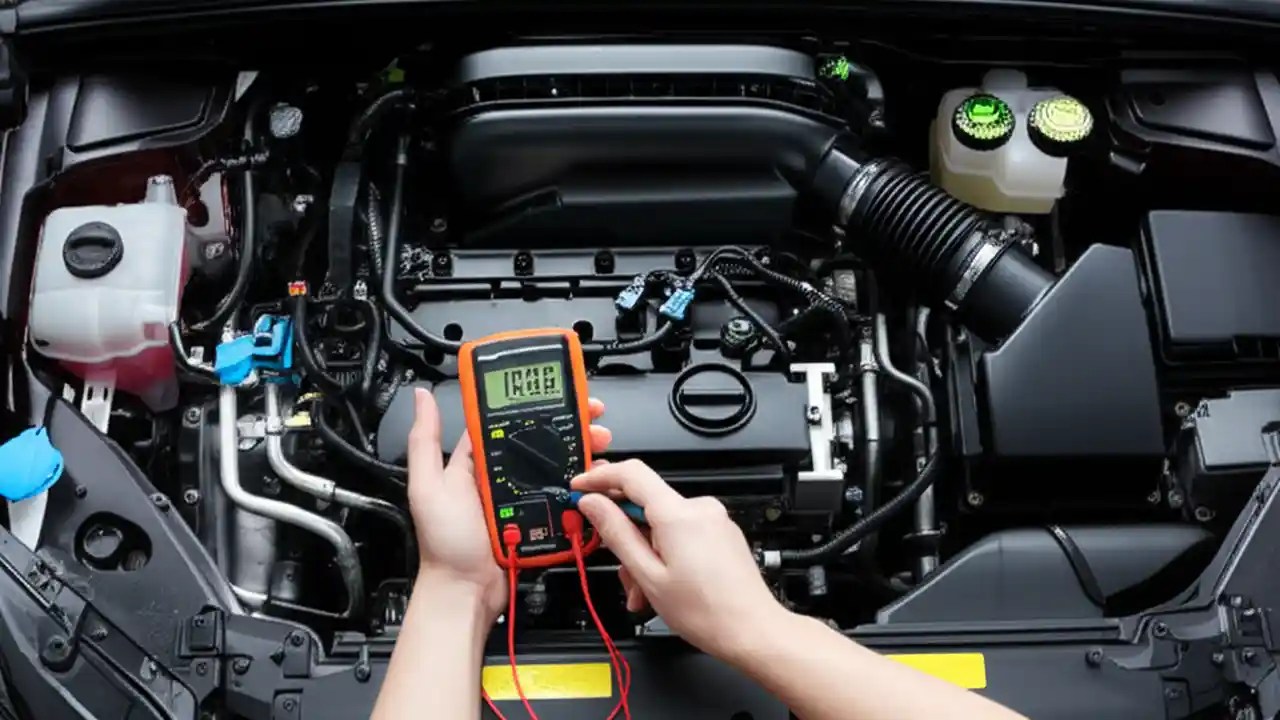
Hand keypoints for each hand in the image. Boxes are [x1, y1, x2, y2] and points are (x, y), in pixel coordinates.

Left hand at [407, 388, 610, 621]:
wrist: (466, 592)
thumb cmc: (444, 543)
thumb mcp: (428, 486)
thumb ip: (425, 441)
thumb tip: (420, 397)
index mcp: (476, 462)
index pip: (509, 422)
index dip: (535, 404)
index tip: (559, 392)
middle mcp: (502, 476)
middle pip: (541, 441)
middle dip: (570, 426)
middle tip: (593, 420)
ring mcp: (524, 497)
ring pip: (559, 466)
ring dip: (582, 453)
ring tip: (599, 445)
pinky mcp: (542, 520)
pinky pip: (566, 498)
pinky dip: (584, 487)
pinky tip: (597, 478)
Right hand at [571, 460, 783, 661]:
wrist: (752, 631)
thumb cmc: (707, 611)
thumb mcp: (648, 575)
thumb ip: (617, 534)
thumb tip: (593, 504)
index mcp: (678, 514)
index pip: (631, 474)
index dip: (599, 477)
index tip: (580, 487)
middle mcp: (699, 508)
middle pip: (645, 506)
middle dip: (624, 537)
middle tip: (617, 570)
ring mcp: (713, 519)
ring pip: (661, 524)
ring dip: (645, 554)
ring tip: (644, 593)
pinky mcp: (720, 532)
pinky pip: (681, 532)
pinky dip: (664, 554)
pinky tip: (663, 585)